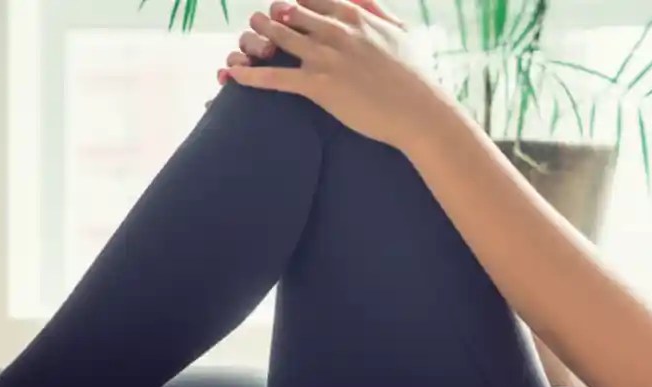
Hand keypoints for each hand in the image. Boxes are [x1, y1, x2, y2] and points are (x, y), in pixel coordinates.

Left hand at [215, 0, 403, 85]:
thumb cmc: (414, 76)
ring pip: (277, 36)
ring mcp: (324, 56)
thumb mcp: (400, 32)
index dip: (294, 3)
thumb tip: (364, 1)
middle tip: (260, 21)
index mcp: (354, 15)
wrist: (419, 110)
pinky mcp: (317, 85)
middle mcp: (335, 30)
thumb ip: (377, 11)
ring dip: (257, 35)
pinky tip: (232, 74)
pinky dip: (249, 74)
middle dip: (272, 16)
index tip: (285, 8)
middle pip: (290, 12)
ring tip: (247, 36)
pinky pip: (273, 77)